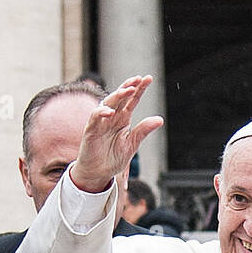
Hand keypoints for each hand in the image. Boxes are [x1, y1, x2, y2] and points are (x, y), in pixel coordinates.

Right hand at [70, 75, 163, 193]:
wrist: (98, 173)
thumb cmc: (113, 158)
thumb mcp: (132, 144)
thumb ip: (143, 130)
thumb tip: (160, 119)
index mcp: (123, 119)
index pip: (132, 100)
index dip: (139, 89)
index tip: (148, 78)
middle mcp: (112, 117)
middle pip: (120, 97)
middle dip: (129, 87)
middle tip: (139, 79)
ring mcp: (101, 122)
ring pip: (108, 102)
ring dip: (118, 95)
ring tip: (129, 90)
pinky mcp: (91, 129)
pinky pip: (95, 116)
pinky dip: (102, 112)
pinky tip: (111, 111)